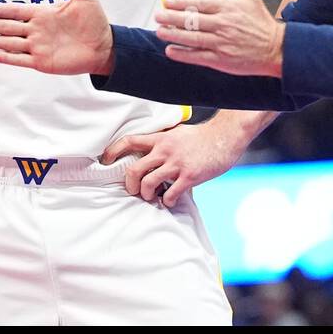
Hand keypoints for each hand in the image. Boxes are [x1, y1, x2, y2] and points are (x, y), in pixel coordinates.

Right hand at [0, 0, 113, 74]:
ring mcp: (38, 47)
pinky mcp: (42, 62)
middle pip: (6, 27)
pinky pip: (21, 59)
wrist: (104, 46)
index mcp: (42, 14)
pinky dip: (7, 57)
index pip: (15, 11)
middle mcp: (36, 30)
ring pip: (9, 43)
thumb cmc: (95, 21)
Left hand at [100, 120, 245, 207]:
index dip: (113, 151)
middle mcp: (165, 151)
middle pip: (134, 169)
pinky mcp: (189, 176)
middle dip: (130, 184)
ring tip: (153, 197)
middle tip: (134, 190)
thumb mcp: (179, 132)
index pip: (129, 141)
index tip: (106, 161)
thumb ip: (164, 140)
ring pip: (148, 184)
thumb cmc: (203, 136)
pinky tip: (171, 200)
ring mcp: (177, 164)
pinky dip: (167, 201)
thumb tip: (153, 148)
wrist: (226, 136)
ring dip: (147, 195)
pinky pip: (170, 194)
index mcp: (161, 138)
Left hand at [154, 0, 284, 76]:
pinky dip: (183, 54)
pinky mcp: (222, 60)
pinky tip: (170, 50)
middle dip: (172, 18)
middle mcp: (224, 25)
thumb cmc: (260, 18)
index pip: (199, 3)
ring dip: (174, 35)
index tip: (167, 2)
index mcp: (228, 7)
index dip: (181, 2)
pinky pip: (198, 57)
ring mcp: (222, 44)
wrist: (276, 48)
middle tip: (157, 16)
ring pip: (193, 39)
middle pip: (193, 21)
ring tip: (160, 32)